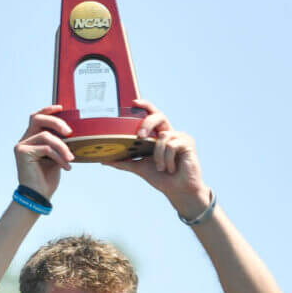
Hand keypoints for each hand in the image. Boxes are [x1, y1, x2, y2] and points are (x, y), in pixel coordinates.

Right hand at [13, 104, 73, 198]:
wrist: (38, 195)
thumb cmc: (46, 178)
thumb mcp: (56, 156)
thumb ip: (58, 143)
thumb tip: (72, 132)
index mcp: (31, 139)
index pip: (36, 118)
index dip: (47, 110)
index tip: (61, 108)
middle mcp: (24, 140)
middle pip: (38, 119)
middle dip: (56, 122)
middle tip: (70, 132)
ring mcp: (21, 146)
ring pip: (46, 136)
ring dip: (62, 147)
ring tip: (71, 158)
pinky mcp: (22, 153)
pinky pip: (46, 149)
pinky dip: (59, 157)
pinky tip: (66, 167)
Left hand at [103, 100, 210, 214]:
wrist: (177, 190)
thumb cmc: (161, 178)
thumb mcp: (139, 167)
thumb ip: (124, 161)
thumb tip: (104, 160)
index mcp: (159, 136)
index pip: (153, 115)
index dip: (146, 106)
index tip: (134, 102)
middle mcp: (171, 133)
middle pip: (159, 116)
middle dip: (147, 123)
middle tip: (139, 136)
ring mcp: (180, 137)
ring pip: (162, 137)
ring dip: (157, 156)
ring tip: (161, 168)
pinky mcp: (188, 143)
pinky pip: (170, 145)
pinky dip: (166, 159)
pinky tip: (170, 168)